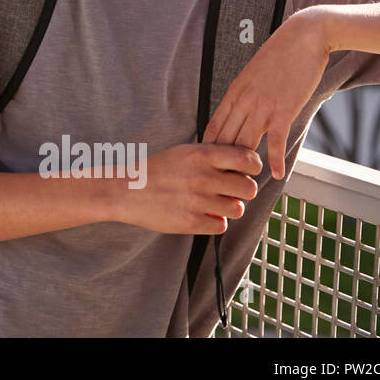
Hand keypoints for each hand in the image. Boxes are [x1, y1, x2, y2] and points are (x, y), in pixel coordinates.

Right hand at [124, 143, 260, 233]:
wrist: (126, 191)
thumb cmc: (158, 170)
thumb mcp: (185, 153)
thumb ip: (214, 158)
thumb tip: (245, 168)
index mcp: (202, 155)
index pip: (248, 160)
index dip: (253, 167)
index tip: (246, 171)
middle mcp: (203, 177)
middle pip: (249, 189)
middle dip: (242, 191)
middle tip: (229, 191)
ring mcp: (197, 201)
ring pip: (237, 209)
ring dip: (228, 208)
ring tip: (211, 203)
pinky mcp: (191, 222)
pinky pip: (221, 226)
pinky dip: (214, 222)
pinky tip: (201, 214)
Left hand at [203, 9, 328, 178]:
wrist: (302, 37)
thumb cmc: (279, 56)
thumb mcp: (253, 74)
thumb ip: (245, 94)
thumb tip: (240, 109)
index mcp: (234, 93)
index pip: (214, 126)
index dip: (207, 148)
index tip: (204, 165)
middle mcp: (243, 102)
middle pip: (225, 139)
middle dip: (220, 162)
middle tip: (218, 182)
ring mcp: (262, 107)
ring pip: (245, 143)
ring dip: (243, 166)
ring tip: (241, 185)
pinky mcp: (283, 110)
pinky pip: (275, 141)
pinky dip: (275, 160)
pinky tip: (275, 175)